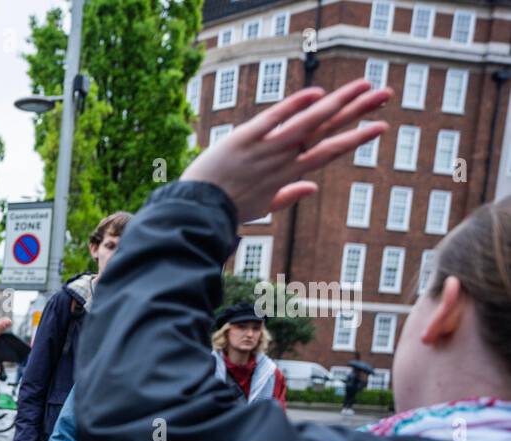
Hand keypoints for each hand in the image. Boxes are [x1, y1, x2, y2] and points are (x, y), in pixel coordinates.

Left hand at [181, 79, 389, 223]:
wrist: (197, 211)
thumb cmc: (228, 209)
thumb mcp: (262, 207)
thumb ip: (288, 196)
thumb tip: (312, 188)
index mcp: (289, 174)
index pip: (329, 152)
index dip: (356, 138)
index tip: (381, 126)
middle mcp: (282, 159)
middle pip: (327, 130)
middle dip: (358, 111)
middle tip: (386, 93)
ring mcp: (265, 148)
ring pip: (308, 122)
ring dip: (338, 103)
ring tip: (364, 86)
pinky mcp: (244, 139)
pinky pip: (273, 120)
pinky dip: (294, 106)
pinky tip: (316, 93)